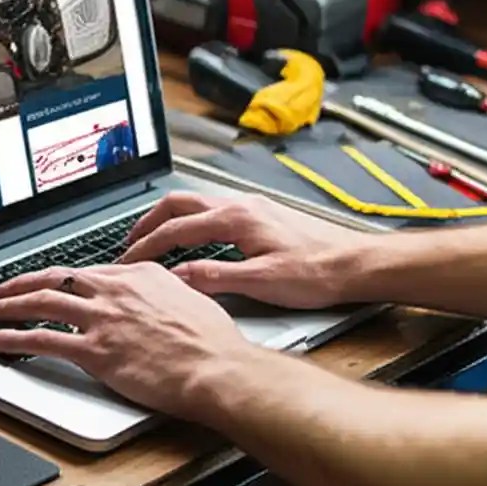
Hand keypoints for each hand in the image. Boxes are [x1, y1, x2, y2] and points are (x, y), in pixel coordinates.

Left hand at [0, 263, 257, 420]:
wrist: (217, 368)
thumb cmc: (212, 342)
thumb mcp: (190, 297)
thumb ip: (163, 290)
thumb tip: (157, 292)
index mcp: (137, 275)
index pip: (85, 272)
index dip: (58, 278)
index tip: (46, 283)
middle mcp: (114, 291)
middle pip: (55, 279)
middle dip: (22, 283)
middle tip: (3, 289)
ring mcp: (102, 319)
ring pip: (41, 303)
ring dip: (8, 306)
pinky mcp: (94, 350)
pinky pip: (42, 340)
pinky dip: (12, 338)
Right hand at [118, 192, 371, 308]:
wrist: (359, 264)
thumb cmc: (318, 272)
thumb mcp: (260, 282)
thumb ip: (213, 277)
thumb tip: (175, 278)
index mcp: (235, 218)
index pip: (175, 229)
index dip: (145, 246)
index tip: (127, 261)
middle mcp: (240, 205)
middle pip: (179, 203)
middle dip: (149, 222)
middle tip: (130, 242)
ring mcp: (252, 207)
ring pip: (196, 204)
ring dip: (169, 220)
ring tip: (154, 240)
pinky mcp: (262, 215)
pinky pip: (213, 211)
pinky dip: (191, 222)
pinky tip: (193, 240)